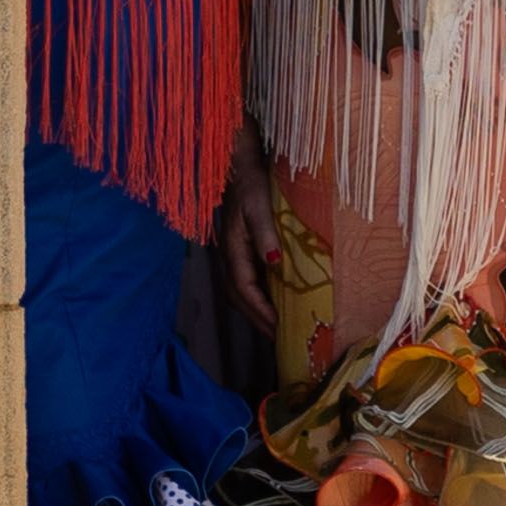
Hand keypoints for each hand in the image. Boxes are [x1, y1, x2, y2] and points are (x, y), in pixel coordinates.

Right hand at [217, 185, 278, 330]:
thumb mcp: (259, 207)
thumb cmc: (250, 184)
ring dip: (254, 311)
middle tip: (278, 338)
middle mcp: (227, 256)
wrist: (237, 166)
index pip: (245, 290)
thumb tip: (274, 263)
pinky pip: (243, 281)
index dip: (261, 311)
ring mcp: (230, 253)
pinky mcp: (236, 249)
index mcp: (232, 250)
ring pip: (238, 292)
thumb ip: (265, 235)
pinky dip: (254, 296)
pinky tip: (270, 300)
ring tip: (274, 326)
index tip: (278, 329)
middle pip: (238, 298)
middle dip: (257, 320)